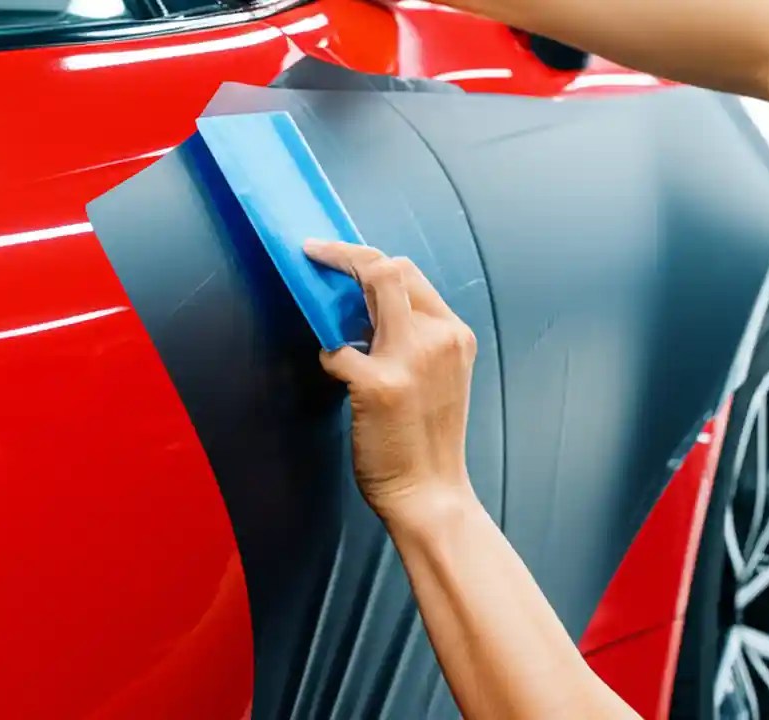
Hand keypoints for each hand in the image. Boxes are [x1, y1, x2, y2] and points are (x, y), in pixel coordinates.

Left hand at [304, 239, 478, 521]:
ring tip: (327, 320)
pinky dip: (329, 357)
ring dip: (334, 299)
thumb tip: (359, 305)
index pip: (409, 272)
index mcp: (454, 334)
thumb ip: (409, 337)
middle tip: (313, 254)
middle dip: (343, 254)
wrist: (431, 493)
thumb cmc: (425, 439)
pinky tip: (337, 375)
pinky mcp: (379, 384)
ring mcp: (411, 358)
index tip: (335, 253)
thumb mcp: (436, 375)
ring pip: (369, 288)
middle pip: (389, 268)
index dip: (366, 257)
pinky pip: (337, 349)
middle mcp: (438, 338)